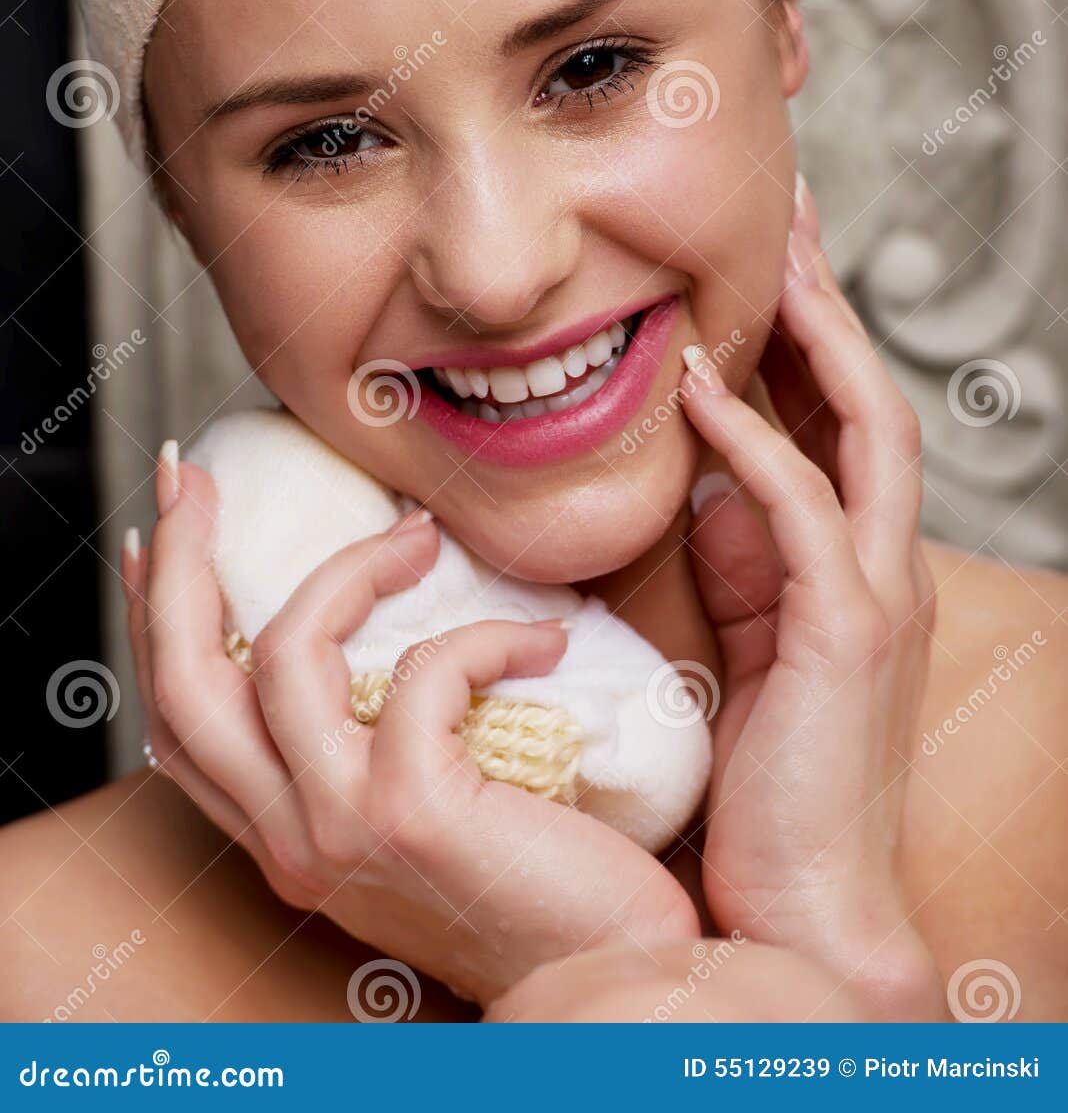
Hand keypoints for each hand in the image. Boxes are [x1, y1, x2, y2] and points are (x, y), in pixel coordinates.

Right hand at [123, 461, 697, 1007]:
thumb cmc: (535, 885)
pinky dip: (486, 636)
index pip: (179, 716)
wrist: (609, 975)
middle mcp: (289, 837)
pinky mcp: (410, 814)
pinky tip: (545, 642)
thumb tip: (378, 630)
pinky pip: (426, 673)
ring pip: (284, 655)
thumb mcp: (421, 814)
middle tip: (199, 473)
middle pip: (185, 679)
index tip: (159, 528)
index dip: (154, 614)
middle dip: (180, 559)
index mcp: (284, 833)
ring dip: (350, 567)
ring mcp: (339, 828)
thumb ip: (374, 744)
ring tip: (420, 532)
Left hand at [680, 178, 944, 1019]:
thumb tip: (712, 479)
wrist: (803, 908)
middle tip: (790, 203)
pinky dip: (754, 439)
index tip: (775, 246)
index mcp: (859, 563)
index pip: (844, 417)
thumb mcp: (752, 643)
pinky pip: (803, 509)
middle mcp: (886, 562)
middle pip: (869, 394)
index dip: (815, 327)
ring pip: (866, 430)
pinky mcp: (848, 632)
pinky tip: (701, 385)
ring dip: (816, 334)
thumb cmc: (770, 782)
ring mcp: (878, 593)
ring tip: (772, 251)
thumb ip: (744, 559)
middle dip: (830, 297)